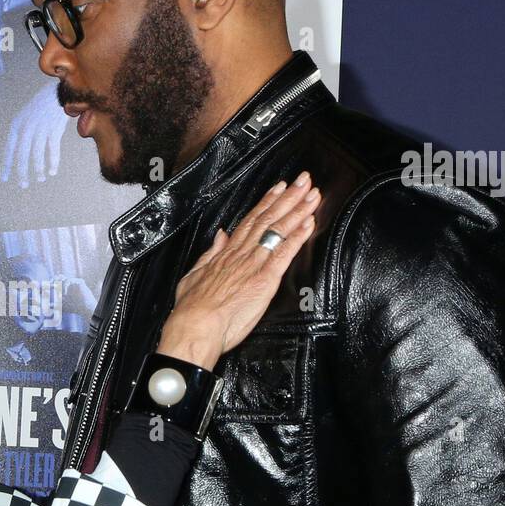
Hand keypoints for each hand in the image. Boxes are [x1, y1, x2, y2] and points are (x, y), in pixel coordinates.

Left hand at [2, 83, 68, 187]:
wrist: (58, 93)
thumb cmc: (42, 106)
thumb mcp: (25, 117)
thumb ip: (21, 133)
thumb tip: (20, 154)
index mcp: (16, 125)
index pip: (9, 149)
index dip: (7, 165)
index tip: (4, 179)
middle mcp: (26, 128)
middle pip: (22, 155)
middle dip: (22, 172)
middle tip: (23, 185)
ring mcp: (40, 128)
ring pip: (37, 155)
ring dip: (38, 169)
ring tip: (40, 179)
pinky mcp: (54, 130)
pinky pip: (52, 151)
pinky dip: (52, 162)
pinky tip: (52, 171)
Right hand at [158, 172, 320, 368]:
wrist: (196, 325)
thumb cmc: (193, 308)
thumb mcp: (194, 275)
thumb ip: (210, 254)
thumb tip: (220, 235)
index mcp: (226, 254)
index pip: (251, 221)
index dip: (267, 202)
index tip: (279, 187)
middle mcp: (242, 254)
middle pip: (268, 219)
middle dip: (288, 197)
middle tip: (304, 180)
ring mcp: (254, 264)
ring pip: (278, 230)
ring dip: (297, 210)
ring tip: (312, 195)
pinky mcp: (265, 279)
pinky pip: (285, 253)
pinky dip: (298, 236)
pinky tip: (310, 223)